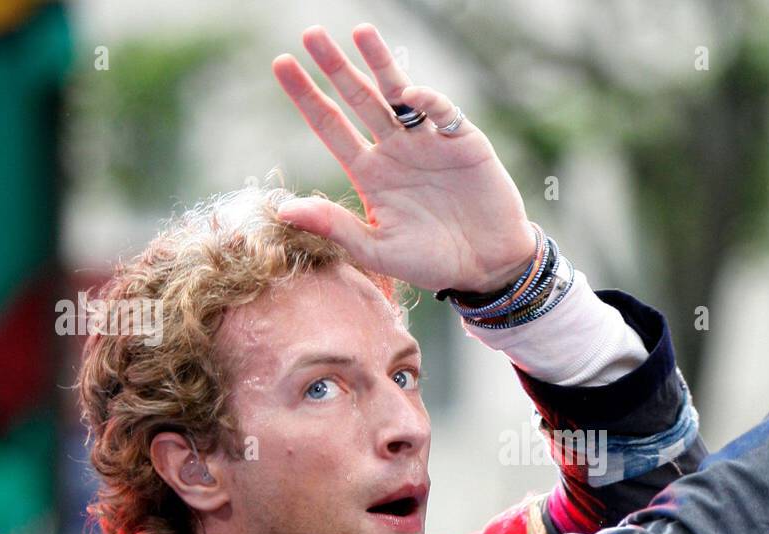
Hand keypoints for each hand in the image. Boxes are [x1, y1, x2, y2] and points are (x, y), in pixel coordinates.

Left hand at [272, 23, 536, 293]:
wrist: (487, 266)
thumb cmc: (431, 263)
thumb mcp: (378, 250)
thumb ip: (335, 228)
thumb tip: (284, 209)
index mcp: (370, 174)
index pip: (330, 126)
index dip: (306, 96)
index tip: (281, 63)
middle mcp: (394, 151)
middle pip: (358, 100)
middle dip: (335, 67)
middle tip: (311, 34)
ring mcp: (427, 143)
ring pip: (397, 94)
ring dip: (379, 63)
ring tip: (360, 32)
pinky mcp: (462, 141)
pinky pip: (441, 112)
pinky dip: (427, 100)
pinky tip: (410, 93)